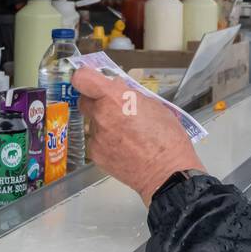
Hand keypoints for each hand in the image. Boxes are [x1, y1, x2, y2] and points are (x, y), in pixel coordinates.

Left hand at [72, 66, 203, 204]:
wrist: (168, 174)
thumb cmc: (168, 139)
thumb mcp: (155, 106)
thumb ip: (131, 95)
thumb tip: (117, 88)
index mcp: (116, 98)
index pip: (82, 79)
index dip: (85, 77)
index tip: (91, 80)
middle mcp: (101, 115)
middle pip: (85, 101)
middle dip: (97, 102)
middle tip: (114, 109)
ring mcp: (96, 136)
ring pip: (92, 123)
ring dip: (104, 124)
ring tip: (126, 135)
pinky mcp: (95, 154)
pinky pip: (96, 141)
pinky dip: (105, 142)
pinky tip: (123, 148)